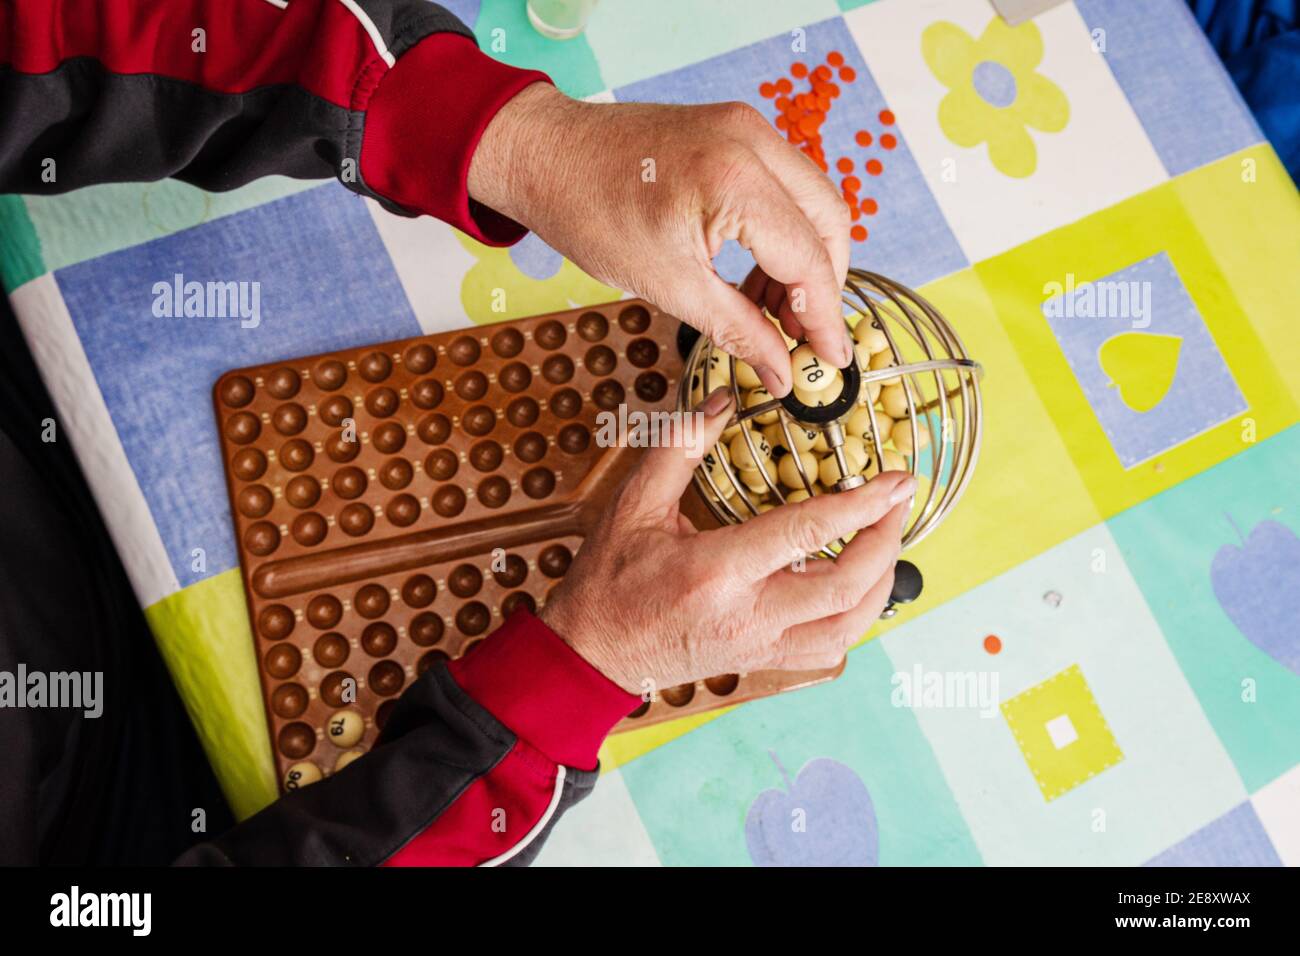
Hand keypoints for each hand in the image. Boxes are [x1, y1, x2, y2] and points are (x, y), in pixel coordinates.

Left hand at [466, 83, 852, 396]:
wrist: (546, 153)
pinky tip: (756, 274)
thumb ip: (737, 329)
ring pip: (814, 201)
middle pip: (829, 222)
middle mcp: (754, 142)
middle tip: (802, 338)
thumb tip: (782, 373)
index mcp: (736, 180)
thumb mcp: (665, 285)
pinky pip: (786, 185)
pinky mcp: (736, 129)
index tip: (832, 361)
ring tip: (773, 313)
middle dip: (823, 286)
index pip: (809, 259)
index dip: (825, 318)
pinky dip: (785, 231)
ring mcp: (748, 127)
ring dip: (806, 259)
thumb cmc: (589, 213)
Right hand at [538, 389, 914, 694]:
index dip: (860, 505)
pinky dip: (857, 614)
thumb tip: (722, 399)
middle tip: (899, 501)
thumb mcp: (633, 506)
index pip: (805, 534)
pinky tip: (858, 583)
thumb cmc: (609, 583)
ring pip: (849, 625)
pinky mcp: (764, 661)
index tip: (896, 479)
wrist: (592, 655)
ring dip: (881, 580)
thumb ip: (678, 447)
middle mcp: (747, 617)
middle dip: (886, 540)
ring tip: (887, 537)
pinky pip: (831, 646)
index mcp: (714, 572)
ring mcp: (760, 646)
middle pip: (845, 587)